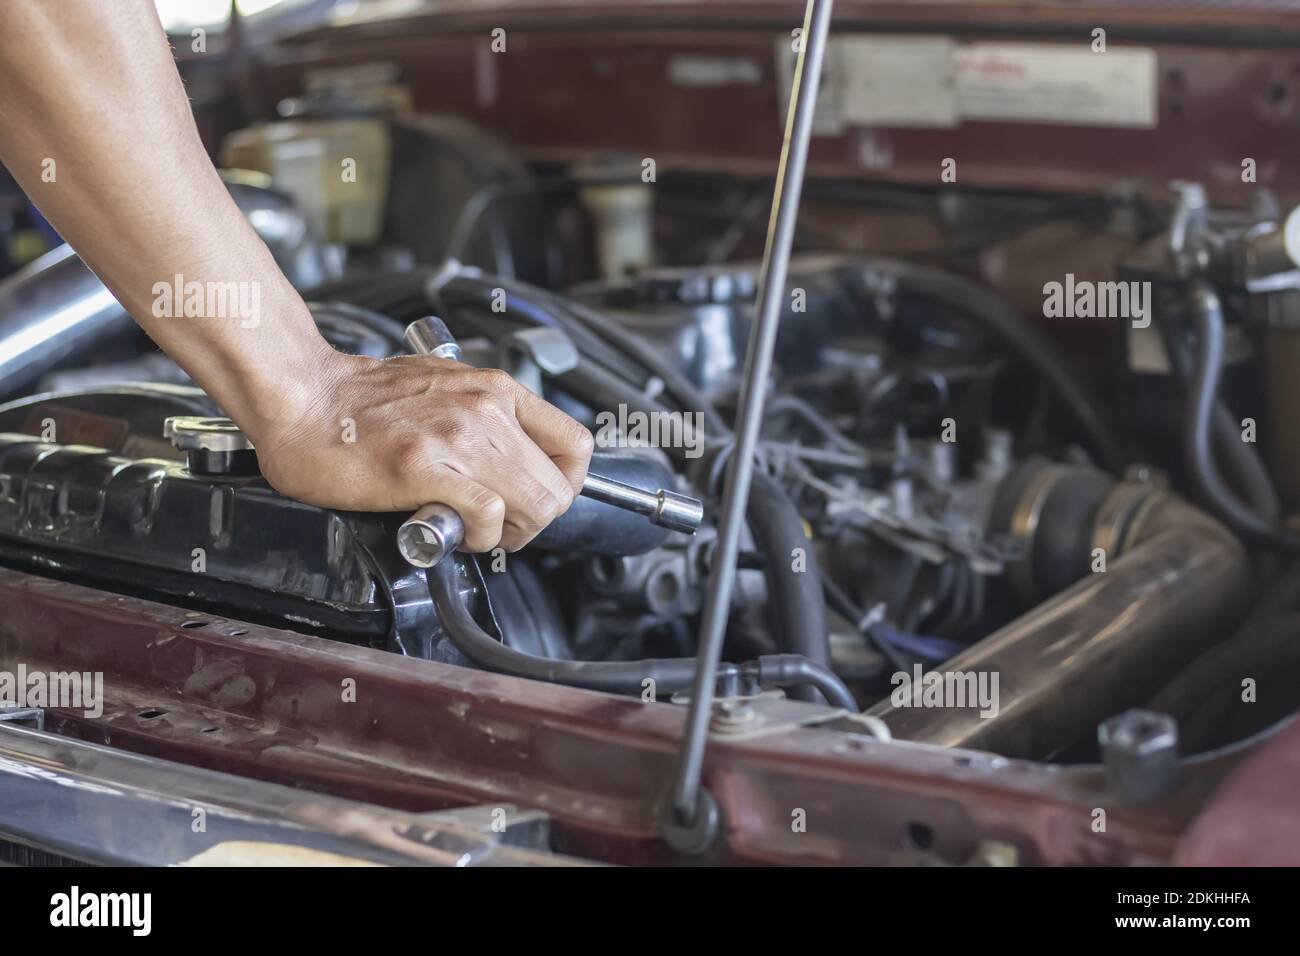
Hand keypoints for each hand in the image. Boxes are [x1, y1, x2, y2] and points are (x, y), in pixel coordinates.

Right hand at [254, 351, 593, 551]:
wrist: (301, 395)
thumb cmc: (359, 398)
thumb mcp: (444, 388)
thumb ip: (484, 418)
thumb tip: (509, 460)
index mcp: (495, 390)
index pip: (575, 444)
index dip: (565, 485)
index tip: (539, 499)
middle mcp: (487, 409)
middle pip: (560, 488)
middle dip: (536, 521)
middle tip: (502, 528)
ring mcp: (460, 438)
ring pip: (535, 504)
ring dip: (510, 534)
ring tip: (475, 531)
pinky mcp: (426, 468)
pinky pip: (489, 516)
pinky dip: (479, 537)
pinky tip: (453, 532)